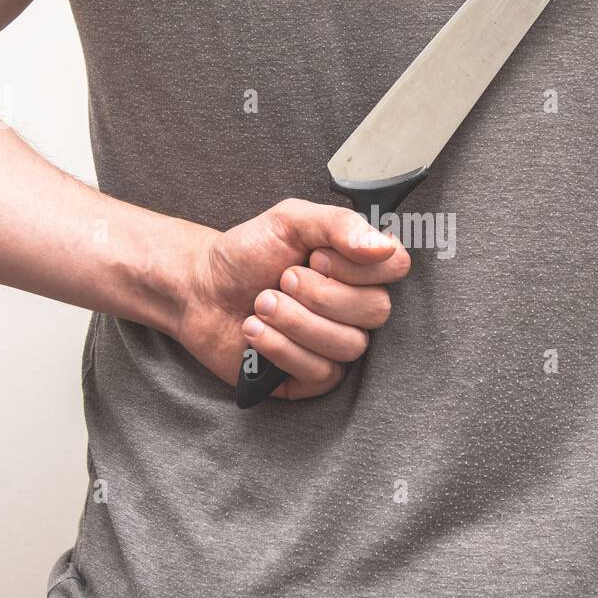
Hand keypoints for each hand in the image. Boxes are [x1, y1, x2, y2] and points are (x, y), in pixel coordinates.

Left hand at [174, 198, 410, 399]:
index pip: (396, 267)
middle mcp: (356, 307)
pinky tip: (254, 331)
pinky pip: (320, 371)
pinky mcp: (312, 377)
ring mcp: (337, 344)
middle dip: (319, 295)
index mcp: (359, 266)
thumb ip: (338, 224)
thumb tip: (382, 246)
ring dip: (295, 321)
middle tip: (282, 280)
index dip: (358, 266)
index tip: (317, 257)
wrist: (201, 289)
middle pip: (376, 310)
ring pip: (348, 345)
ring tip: (261, 304)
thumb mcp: (290, 221)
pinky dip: (281, 348)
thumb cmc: (248, 254)